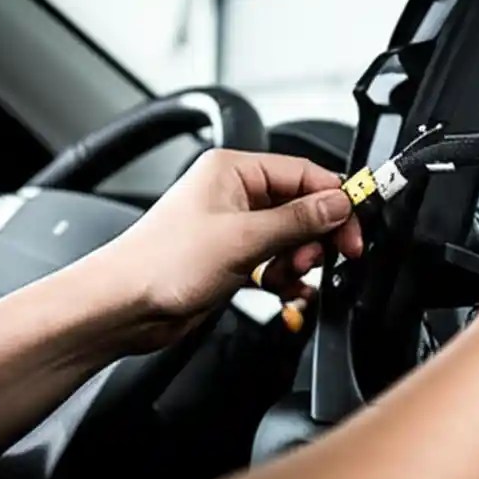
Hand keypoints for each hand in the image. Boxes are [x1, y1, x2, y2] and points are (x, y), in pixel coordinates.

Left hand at [101, 150, 362, 351]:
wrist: (123, 307)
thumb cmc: (161, 264)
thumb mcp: (243, 239)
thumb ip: (298, 220)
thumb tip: (338, 202)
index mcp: (233, 171)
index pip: (303, 173)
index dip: (334, 199)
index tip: (355, 226)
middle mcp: (235, 194)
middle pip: (302, 206)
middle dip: (317, 235)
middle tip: (331, 256)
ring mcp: (235, 228)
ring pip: (292, 237)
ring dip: (300, 260)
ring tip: (290, 275)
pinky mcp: (233, 259)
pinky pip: (276, 262)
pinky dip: (286, 277)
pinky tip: (286, 291)